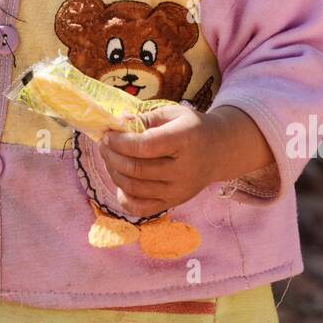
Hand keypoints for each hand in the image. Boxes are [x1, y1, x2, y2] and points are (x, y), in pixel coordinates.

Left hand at [98, 103, 276, 217]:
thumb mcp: (173, 114)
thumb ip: (146, 118)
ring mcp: (178, 191)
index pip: (145, 146)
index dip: (120, 142)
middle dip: (112, 156)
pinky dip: (124, 197)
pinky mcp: (173, 203)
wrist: (218, 152)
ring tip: (109, 158)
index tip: (108, 135)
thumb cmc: (192, 128)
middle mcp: (183, 170)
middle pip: (136, 169)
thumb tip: (118, 122)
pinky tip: (121, 180)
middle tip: (103, 145)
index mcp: (184, 140)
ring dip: (114, 172)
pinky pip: (141, 208)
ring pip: (134, 188)